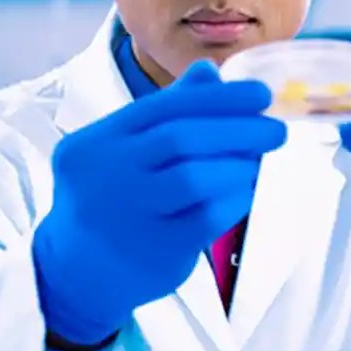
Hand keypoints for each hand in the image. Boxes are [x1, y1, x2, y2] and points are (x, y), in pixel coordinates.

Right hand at [33, 61, 286, 345]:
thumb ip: (163, 113)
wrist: (74, 276)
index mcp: (95, 142)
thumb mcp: (119, 152)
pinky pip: (208, 217)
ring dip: (239, 164)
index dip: (218, 98)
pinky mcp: (155, 252)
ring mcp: (129, 215)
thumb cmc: (105, 202)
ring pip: (195, 177)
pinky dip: (236, 198)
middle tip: (276, 129)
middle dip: (238, 128)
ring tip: (260, 161)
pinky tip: (247, 191)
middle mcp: (107, 175)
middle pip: (181, 138)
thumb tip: (211, 74)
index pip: (163, 106)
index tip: (260, 94)